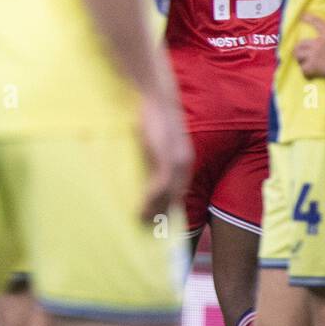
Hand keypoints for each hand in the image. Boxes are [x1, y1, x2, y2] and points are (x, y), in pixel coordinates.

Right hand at [137, 90, 192, 223]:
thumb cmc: (154, 115)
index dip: (168, 205)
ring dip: (155, 211)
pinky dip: (151, 200)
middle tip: (148, 227)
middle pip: (176, 197)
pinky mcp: (167, 160)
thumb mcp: (157, 138)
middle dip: (163, 214)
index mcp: (183, 160)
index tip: (157, 219)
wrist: (157, 97)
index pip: (179, 189)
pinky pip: (160, 187)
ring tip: (141, 222)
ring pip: (168, 196)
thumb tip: (147, 161)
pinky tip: (140, 208)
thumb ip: (156, 151)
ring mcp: (177, 163)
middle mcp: (184, 164)